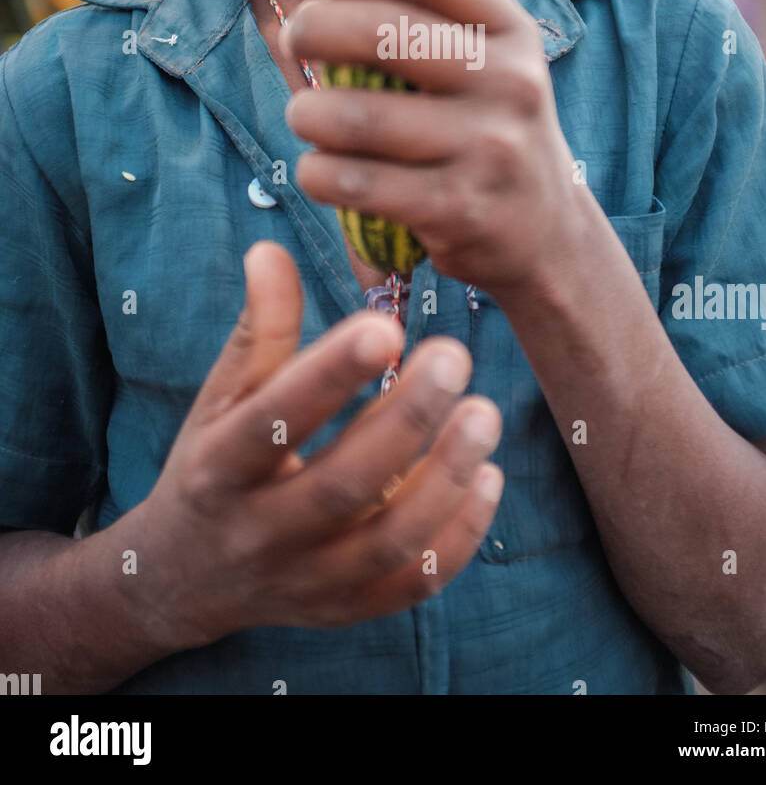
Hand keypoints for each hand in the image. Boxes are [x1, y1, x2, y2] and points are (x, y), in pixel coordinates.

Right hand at [142, 241, 502, 644]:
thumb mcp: (222, 396)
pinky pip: (412, 583)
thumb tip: (271, 249)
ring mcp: (306, 580)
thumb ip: (258, 330)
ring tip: (485, 414)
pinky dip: (458, 535)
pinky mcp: (344, 609)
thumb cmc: (214, 461)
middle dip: (407, 420)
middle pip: (341, 486)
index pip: (273, 422)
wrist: (184, 575)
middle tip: (457, 355)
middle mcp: (258, 532)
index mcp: (219, 468)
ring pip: (387, 543)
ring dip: (446, 478)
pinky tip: (487, 475)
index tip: (385, 323)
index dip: (328, 374)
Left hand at [282, 0, 579, 297]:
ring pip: (358, 116)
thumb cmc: (489, 130)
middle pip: (384, 33)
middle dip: (316, 28)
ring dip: (306, 112)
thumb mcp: (491, 64)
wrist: (548, 234)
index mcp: (513, 32)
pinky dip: (317, 174)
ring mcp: (488, 148)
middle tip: (294, 38)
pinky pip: (357, 182)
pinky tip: (317, 170)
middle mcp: (509, 82)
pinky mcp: (458, 209)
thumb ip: (432, 21)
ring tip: (303, 115)